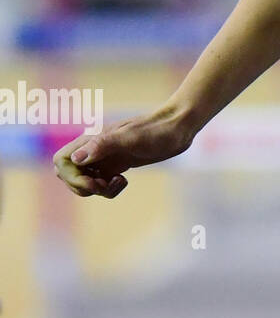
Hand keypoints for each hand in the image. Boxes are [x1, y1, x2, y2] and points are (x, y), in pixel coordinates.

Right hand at [52, 103, 194, 198]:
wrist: (180, 127)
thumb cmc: (158, 130)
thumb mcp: (133, 138)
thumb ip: (104, 145)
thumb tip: (77, 158)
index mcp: (93, 139)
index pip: (62, 162)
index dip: (72, 177)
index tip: (95, 182)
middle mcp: (95, 148)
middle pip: (70, 175)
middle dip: (84, 187)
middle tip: (106, 185)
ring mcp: (105, 157)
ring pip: (85, 181)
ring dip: (97, 189)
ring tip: (119, 182)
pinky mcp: (117, 164)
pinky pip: (100, 183)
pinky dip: (107, 188)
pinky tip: (123, 181)